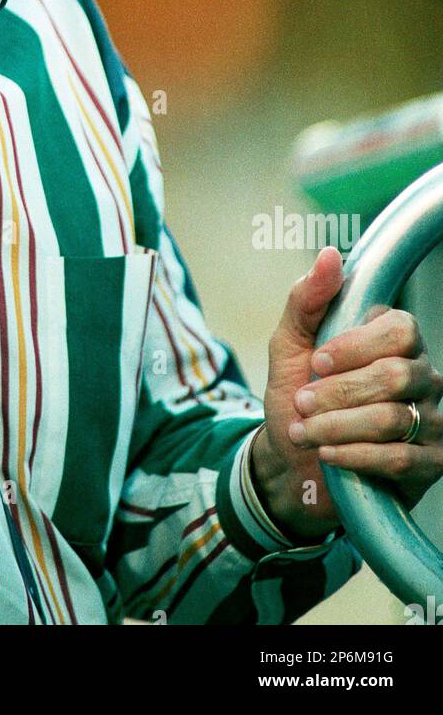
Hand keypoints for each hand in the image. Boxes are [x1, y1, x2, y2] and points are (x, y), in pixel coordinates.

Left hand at [251, 246, 442, 540]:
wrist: (291, 460)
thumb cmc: (297, 394)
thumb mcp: (289, 343)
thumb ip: (307, 299)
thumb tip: (329, 254)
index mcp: (392, 340)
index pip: (399, 329)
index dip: (356, 346)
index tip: (316, 361)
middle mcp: (420, 375)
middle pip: (396, 376)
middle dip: (339, 392)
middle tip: (303, 402)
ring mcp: (430, 419)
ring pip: (394, 418)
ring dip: (338, 426)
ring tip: (305, 431)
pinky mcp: (429, 463)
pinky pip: (401, 459)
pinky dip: (356, 456)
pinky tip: (329, 454)